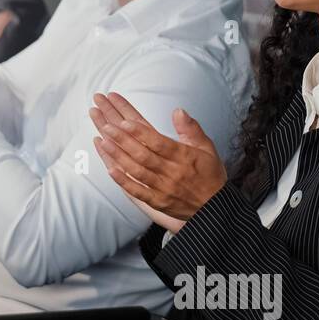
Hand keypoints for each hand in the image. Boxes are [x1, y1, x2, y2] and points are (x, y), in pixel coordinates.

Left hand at [90, 92, 227, 228]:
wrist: (216, 208)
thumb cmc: (210, 174)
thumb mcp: (207, 148)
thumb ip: (191, 129)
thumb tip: (178, 111)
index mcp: (183, 157)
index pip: (158, 142)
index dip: (140, 132)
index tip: (124, 121)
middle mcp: (172, 172)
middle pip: (143, 154)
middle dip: (122, 139)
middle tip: (106, 126)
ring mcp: (163, 188)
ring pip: (137, 170)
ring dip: (118, 156)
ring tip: (103, 142)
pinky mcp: (157, 202)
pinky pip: (138, 192)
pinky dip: (123, 181)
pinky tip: (110, 170)